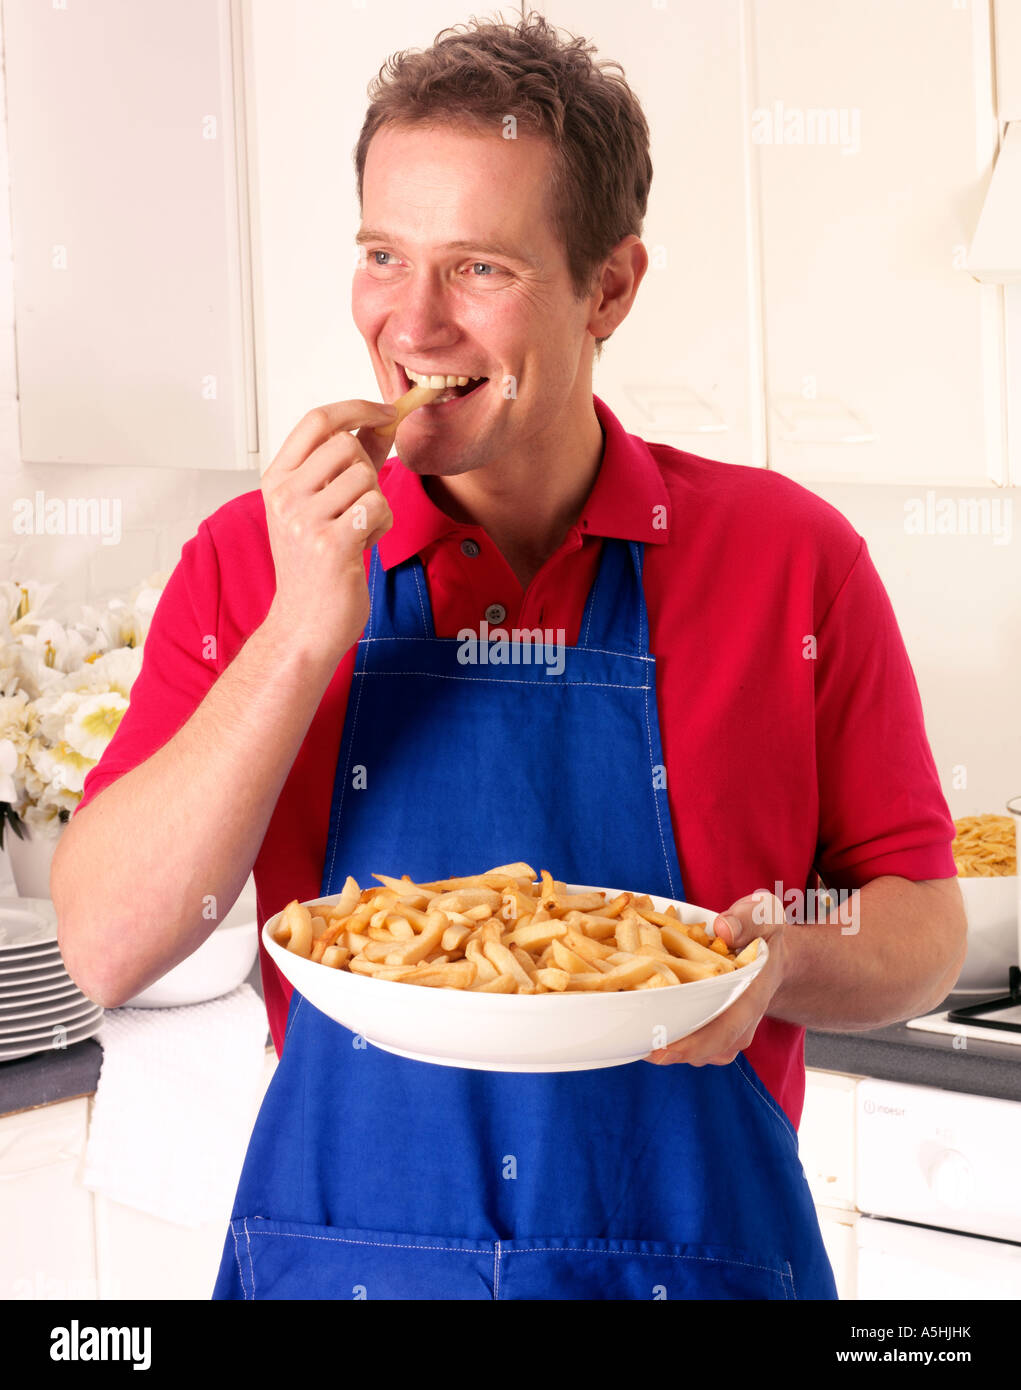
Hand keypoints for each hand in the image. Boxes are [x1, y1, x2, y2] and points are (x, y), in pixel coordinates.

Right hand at [261, 399, 398, 664]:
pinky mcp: (331, 544)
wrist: (304, 625)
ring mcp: (304, 519)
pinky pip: (378, 507)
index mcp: (277, 480)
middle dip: (368, 470)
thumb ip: (347, 463)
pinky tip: (362, 546)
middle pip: (347, 445)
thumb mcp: (321, 506)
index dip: (357, 408)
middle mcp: (284, 496)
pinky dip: (381, 526)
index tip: (387, 412)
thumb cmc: (316, 566)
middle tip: (358, 506)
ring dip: (376, 504)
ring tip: (357, 531)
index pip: (316, 420)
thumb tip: (381, 421)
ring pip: (367, 477)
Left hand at [644, 889, 787, 1066]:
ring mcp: (726, 1033)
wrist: (771, 957)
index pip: (725, 1030)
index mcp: (751, 997)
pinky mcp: (711, 1032)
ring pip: (692, 1051)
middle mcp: (740, 1024)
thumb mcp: (763, 916)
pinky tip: (642, 1024)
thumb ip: (746, 920)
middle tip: (634, 1043)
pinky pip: (688, 1043)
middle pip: (702, 1049)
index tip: (660, 1048)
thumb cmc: (764, 934)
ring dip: (662, 1043)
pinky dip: (665, 1036)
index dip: (693, 1044)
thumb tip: (723, 930)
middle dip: (666, 1049)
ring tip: (632, 1033)